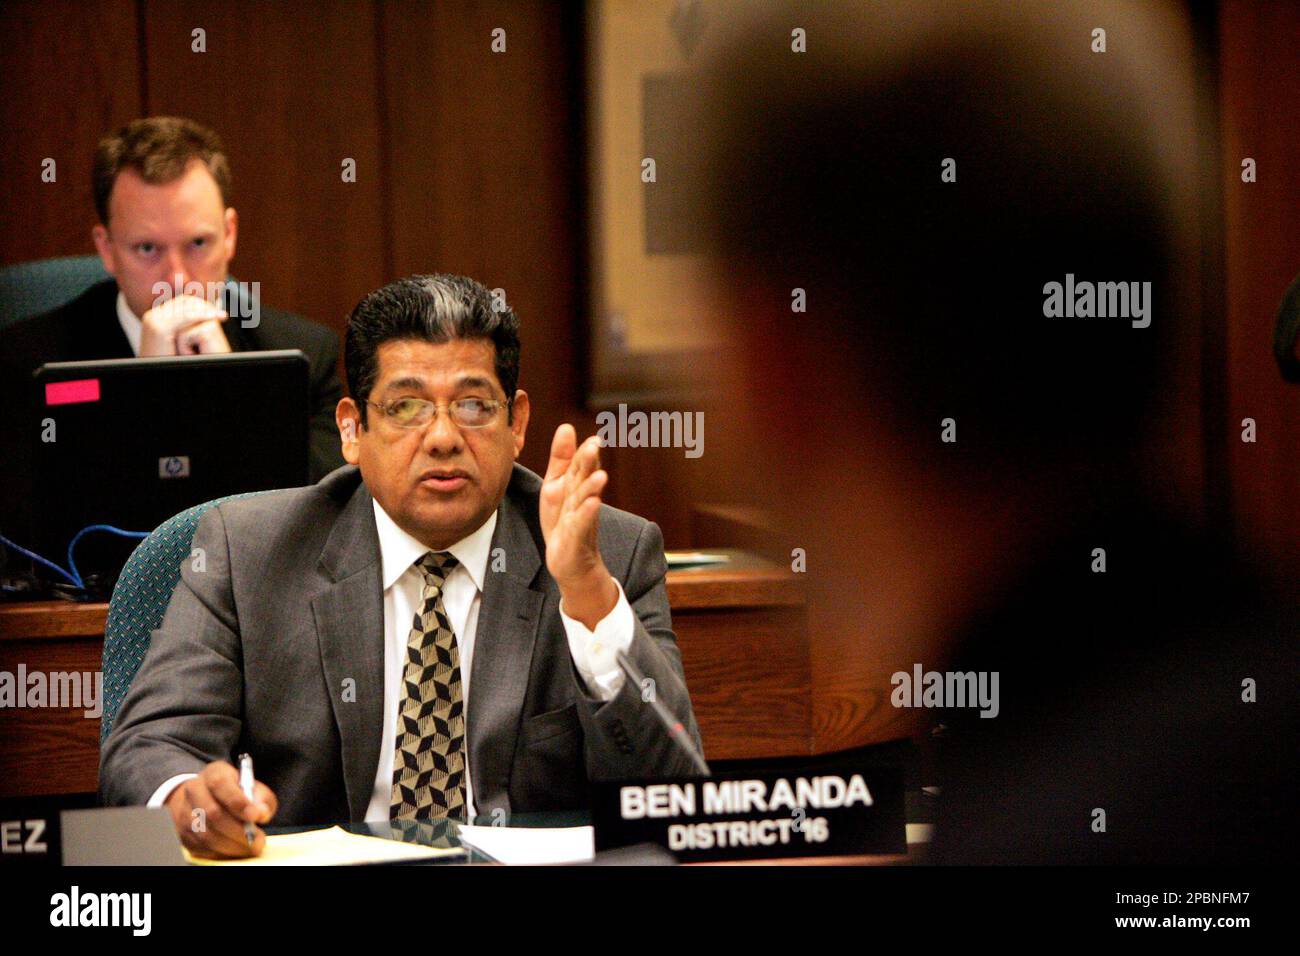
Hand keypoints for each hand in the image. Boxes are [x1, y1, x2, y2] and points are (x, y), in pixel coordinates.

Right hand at [140, 294, 230, 355]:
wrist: (155, 374)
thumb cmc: (167, 362)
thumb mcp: (176, 343)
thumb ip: (183, 331)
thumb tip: (198, 322)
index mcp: (156, 318)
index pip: (181, 303)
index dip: (200, 306)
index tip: (216, 311)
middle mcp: (153, 316)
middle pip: (184, 302)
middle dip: (204, 306)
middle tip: (221, 313)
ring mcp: (154, 320)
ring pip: (186, 308)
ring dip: (206, 311)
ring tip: (221, 316)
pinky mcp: (159, 328)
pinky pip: (186, 317)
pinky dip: (203, 316)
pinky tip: (215, 318)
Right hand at [163, 760, 276, 858]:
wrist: (205, 797)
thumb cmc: (234, 792)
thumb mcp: (252, 786)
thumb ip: (261, 797)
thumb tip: (261, 813)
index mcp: (213, 773)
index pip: (220, 784)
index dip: (238, 802)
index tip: (256, 816)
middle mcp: (194, 791)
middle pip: (212, 813)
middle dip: (239, 830)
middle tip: (258, 840)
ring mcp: (185, 813)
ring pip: (205, 834)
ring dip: (231, 845)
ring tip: (250, 847)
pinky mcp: (182, 834)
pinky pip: (200, 848)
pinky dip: (221, 852)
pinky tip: (235, 850)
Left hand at [540, 424, 618, 627]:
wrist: (569, 561)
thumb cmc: (563, 520)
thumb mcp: (556, 485)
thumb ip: (561, 458)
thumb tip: (567, 426)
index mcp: (576, 484)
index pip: (581, 464)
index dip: (586, 451)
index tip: (593, 438)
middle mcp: (581, 498)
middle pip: (585, 477)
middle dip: (589, 462)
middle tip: (595, 445)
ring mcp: (580, 517)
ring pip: (586, 499)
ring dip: (593, 487)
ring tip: (600, 475)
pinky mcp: (576, 537)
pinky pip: (581, 523)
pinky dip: (587, 513)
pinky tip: (592, 503)